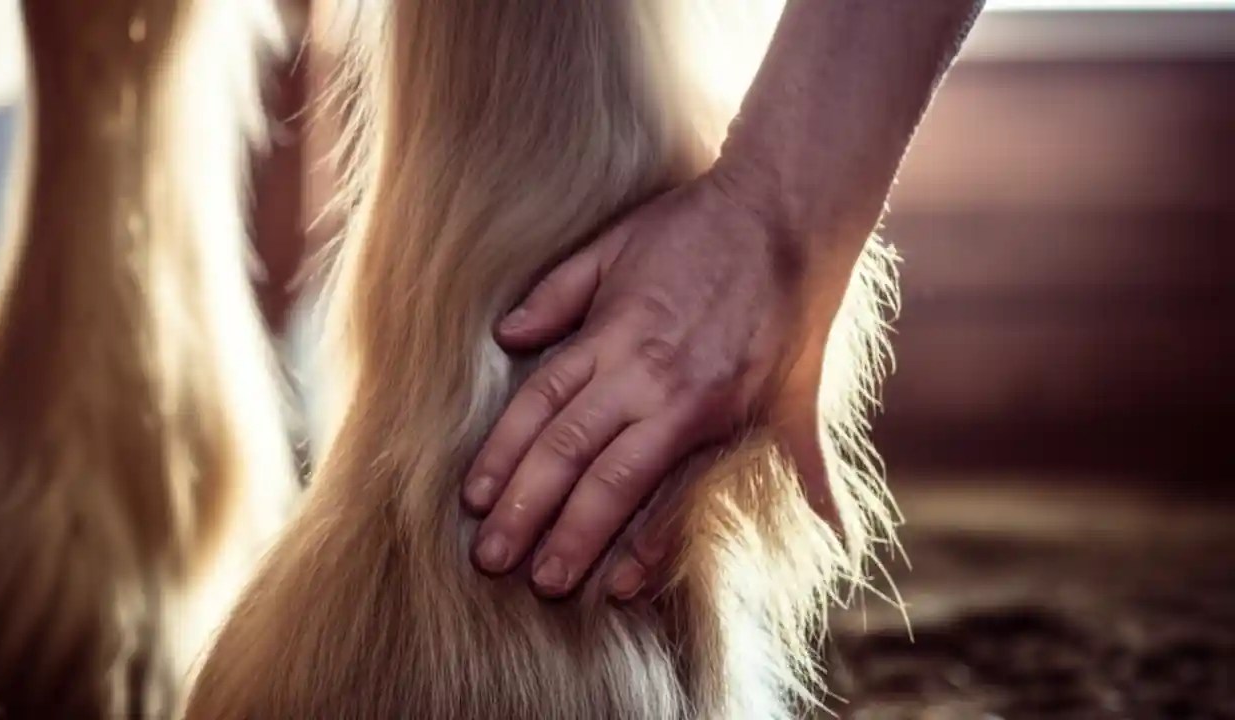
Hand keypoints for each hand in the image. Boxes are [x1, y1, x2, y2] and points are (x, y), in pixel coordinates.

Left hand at [462, 173, 806, 599]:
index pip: (543, 407)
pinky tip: (659, 578)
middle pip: (575, 454)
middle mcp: (652, 375)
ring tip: (556, 583)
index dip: (503, 457)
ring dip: (589, 536)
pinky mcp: (753, 417)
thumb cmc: (697, 224)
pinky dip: (691, 530)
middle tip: (494, 561)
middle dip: (530, 511)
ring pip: (632, 481)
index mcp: (615, 334)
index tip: (474, 502)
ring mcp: (703, 402)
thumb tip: (507, 337)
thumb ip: (557, 294)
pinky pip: (720, 482)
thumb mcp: (614, 243)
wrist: (789, 210)